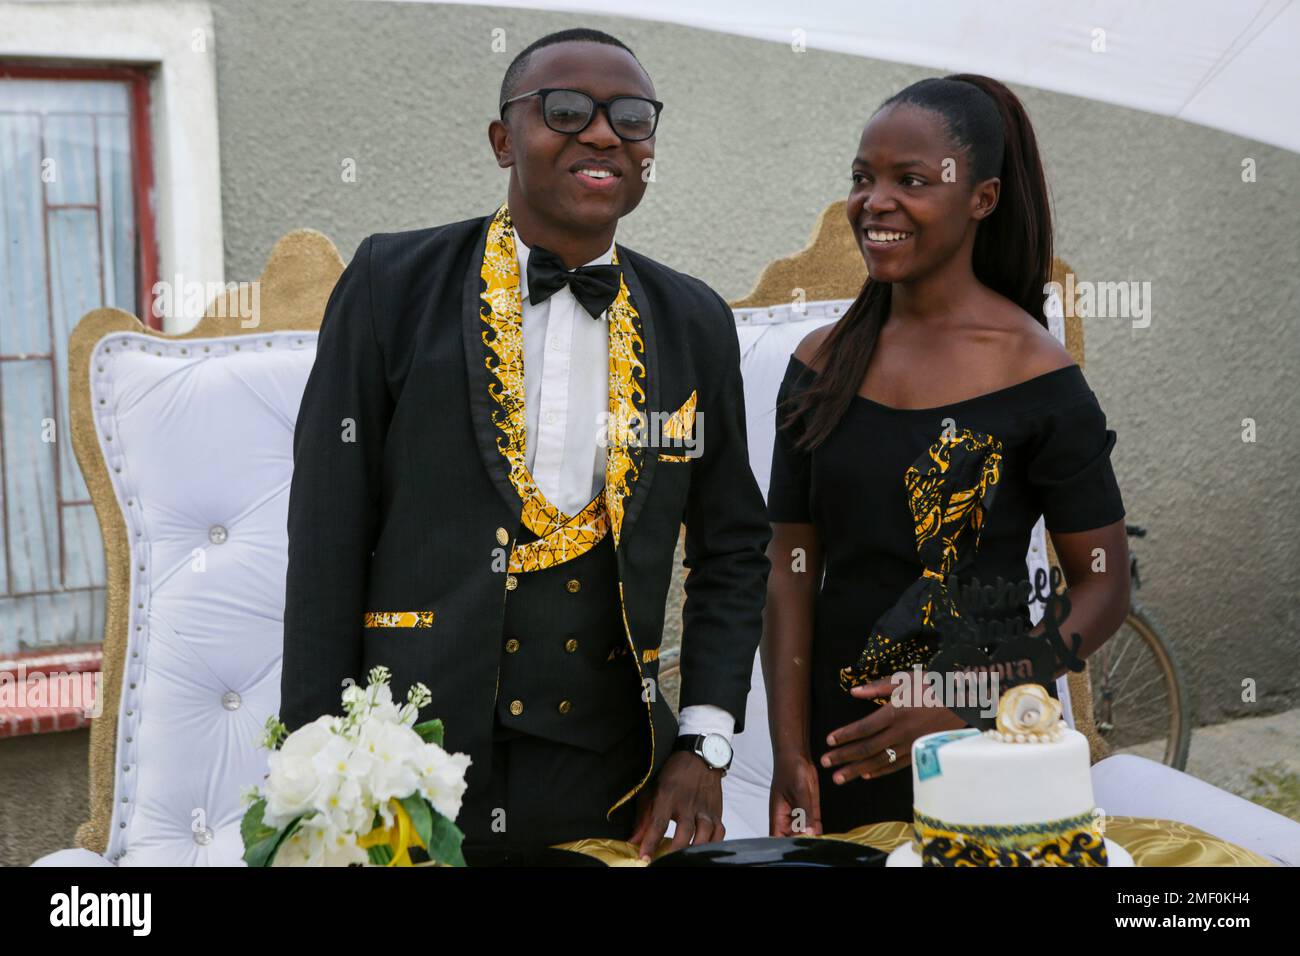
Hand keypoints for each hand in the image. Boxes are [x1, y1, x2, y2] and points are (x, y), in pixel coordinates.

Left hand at [629, 751, 723, 861]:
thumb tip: (634, 841)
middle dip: (675, 850)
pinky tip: (703, 849)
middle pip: (684, 832)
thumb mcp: (653, 789)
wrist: (700, 756)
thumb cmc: (673, 773)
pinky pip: (719, 832)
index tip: (644, 857)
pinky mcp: (717, 811)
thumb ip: (643, 817)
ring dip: (695, 848)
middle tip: (665, 861)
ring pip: (705, 834)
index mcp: (668, 796)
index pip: (658, 823)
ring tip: (685, 858)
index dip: (650, 842)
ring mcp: (705, 808)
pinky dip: (713, 843)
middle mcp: (688, 803)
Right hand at [769, 750, 821, 836]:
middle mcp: (788, 818)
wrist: (799, 755)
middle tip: (811, 839)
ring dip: (812, 836)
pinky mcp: (810, 810)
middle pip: (793, 838)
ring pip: (806, 833)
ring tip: (817, 835)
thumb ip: (805, 812)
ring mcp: (799, 814)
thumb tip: (809, 832)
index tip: (798, 844)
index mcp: (778, 815)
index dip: (786, 844)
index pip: (778, 838)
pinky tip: (822, 831)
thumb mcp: (799, 791)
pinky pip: (814, 825)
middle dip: (802, 841)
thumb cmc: (791, 768)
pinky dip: (818, 829)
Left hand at [820, 678, 967, 784]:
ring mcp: (911, 745)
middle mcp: (901, 732)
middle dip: (844, 756)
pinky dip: (880, 771)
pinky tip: (866, 775)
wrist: (964, 701)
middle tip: (825, 763)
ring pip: (880, 761)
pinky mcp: (920, 752)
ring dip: (857, 770)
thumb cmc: (932, 685)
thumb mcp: (905, 679)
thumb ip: (877, 687)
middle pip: (867, 748)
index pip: (864, 728)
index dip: (845, 736)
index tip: (828, 741)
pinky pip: (897, 765)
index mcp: (895, 712)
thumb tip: (853, 691)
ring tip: (839, 777)